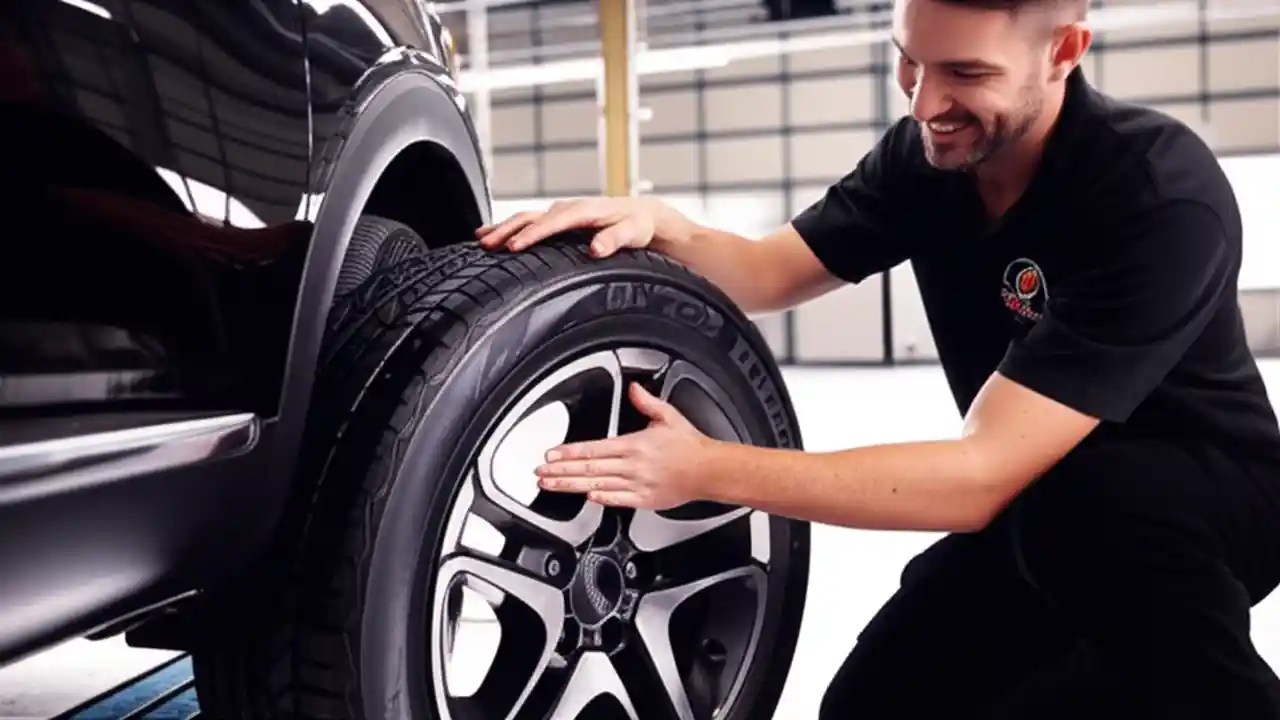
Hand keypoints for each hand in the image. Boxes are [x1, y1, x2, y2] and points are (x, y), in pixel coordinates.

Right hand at [475, 196, 670, 257]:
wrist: (640, 215)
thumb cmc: (637, 226)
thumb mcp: (633, 233)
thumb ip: (616, 239)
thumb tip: (596, 248)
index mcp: (584, 210)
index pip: (553, 222)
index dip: (533, 234)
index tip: (514, 247)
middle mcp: (568, 208)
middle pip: (532, 217)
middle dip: (508, 229)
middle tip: (487, 244)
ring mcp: (561, 213)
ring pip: (526, 218)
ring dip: (503, 228)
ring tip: (481, 240)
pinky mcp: (557, 219)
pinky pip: (529, 222)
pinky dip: (509, 227)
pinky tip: (492, 235)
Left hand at [535, 382, 713, 509]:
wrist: (709, 471)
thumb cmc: (690, 446)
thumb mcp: (668, 416)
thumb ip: (646, 402)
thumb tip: (634, 389)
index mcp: (635, 445)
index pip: (593, 449)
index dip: (569, 453)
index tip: (551, 454)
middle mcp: (633, 466)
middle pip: (589, 469)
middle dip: (561, 471)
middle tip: (540, 472)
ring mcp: (637, 485)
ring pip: (597, 486)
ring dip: (571, 486)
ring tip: (552, 485)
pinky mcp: (644, 500)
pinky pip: (618, 501)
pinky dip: (600, 499)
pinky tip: (586, 497)